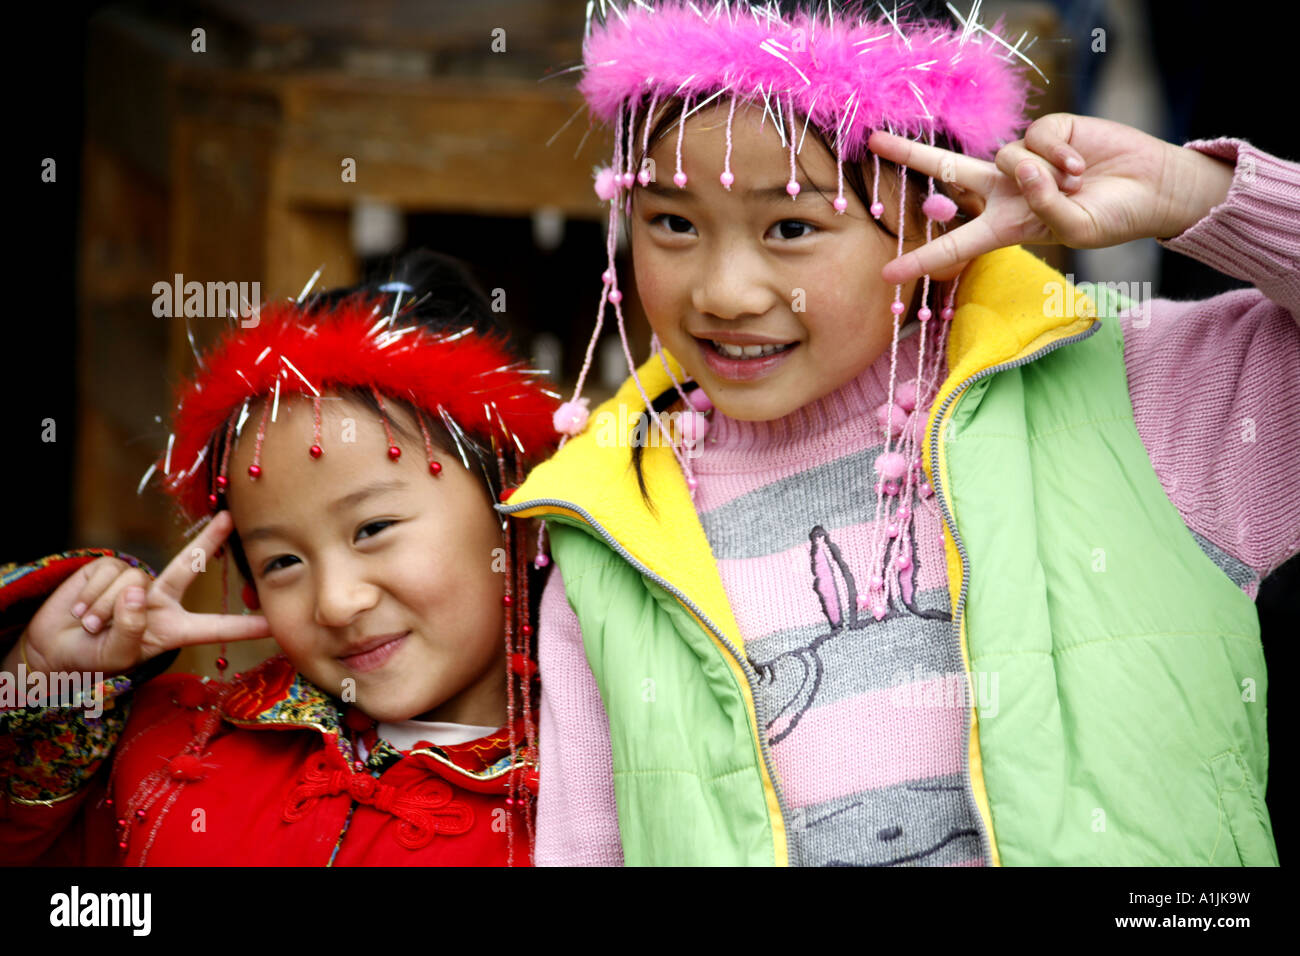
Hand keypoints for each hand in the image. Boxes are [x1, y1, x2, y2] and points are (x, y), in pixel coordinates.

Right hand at [18, 511, 270, 677]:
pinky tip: (81, 609)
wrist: (53, 649)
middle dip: (209, 540)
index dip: (244, 626)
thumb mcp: (116, 655)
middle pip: (191, 565)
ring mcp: (136, 582)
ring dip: (104, 609)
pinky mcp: (109, 568)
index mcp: (173, 629)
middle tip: (229, 518)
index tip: (274, 622)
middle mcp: (161, 600)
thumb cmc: (92, 658)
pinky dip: (90, 596)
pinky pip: (107, 575)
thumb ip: (130, 629)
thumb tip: (137, 590)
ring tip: (91, 625)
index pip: (215, 626)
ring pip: (132, 582)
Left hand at [869, 114, 1234, 284]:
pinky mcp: (1048, 132)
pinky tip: (1081, 167)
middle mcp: (1006, 192)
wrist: (1153, 189)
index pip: (955, 245)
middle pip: (948, 171)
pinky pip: (1036, 139)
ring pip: (1005, 156)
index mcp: (1005, 227)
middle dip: (910, 155)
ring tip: (1075, 185)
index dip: (922, 260)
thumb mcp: (1075, 229)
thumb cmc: (1114, 219)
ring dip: (1040, 173)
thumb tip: (1021, 168)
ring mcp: (1024, 161)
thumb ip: (1043, 205)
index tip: (887, 275)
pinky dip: (1059, 156)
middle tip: (873, 142)